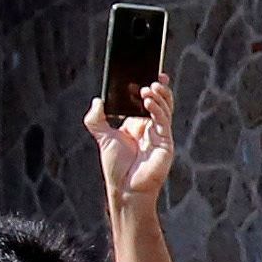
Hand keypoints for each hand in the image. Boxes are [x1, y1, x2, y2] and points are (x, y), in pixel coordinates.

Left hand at [91, 78, 179, 209]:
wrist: (125, 188)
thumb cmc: (115, 167)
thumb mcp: (102, 137)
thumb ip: (96, 119)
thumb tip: (97, 100)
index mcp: (137, 124)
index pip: (146, 101)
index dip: (148, 87)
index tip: (147, 73)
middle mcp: (151, 127)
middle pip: (160, 102)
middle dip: (158, 88)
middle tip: (153, 77)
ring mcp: (160, 134)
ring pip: (165, 109)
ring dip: (159, 96)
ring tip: (148, 87)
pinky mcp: (166, 143)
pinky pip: (164, 121)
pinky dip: (158, 109)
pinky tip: (149, 102)